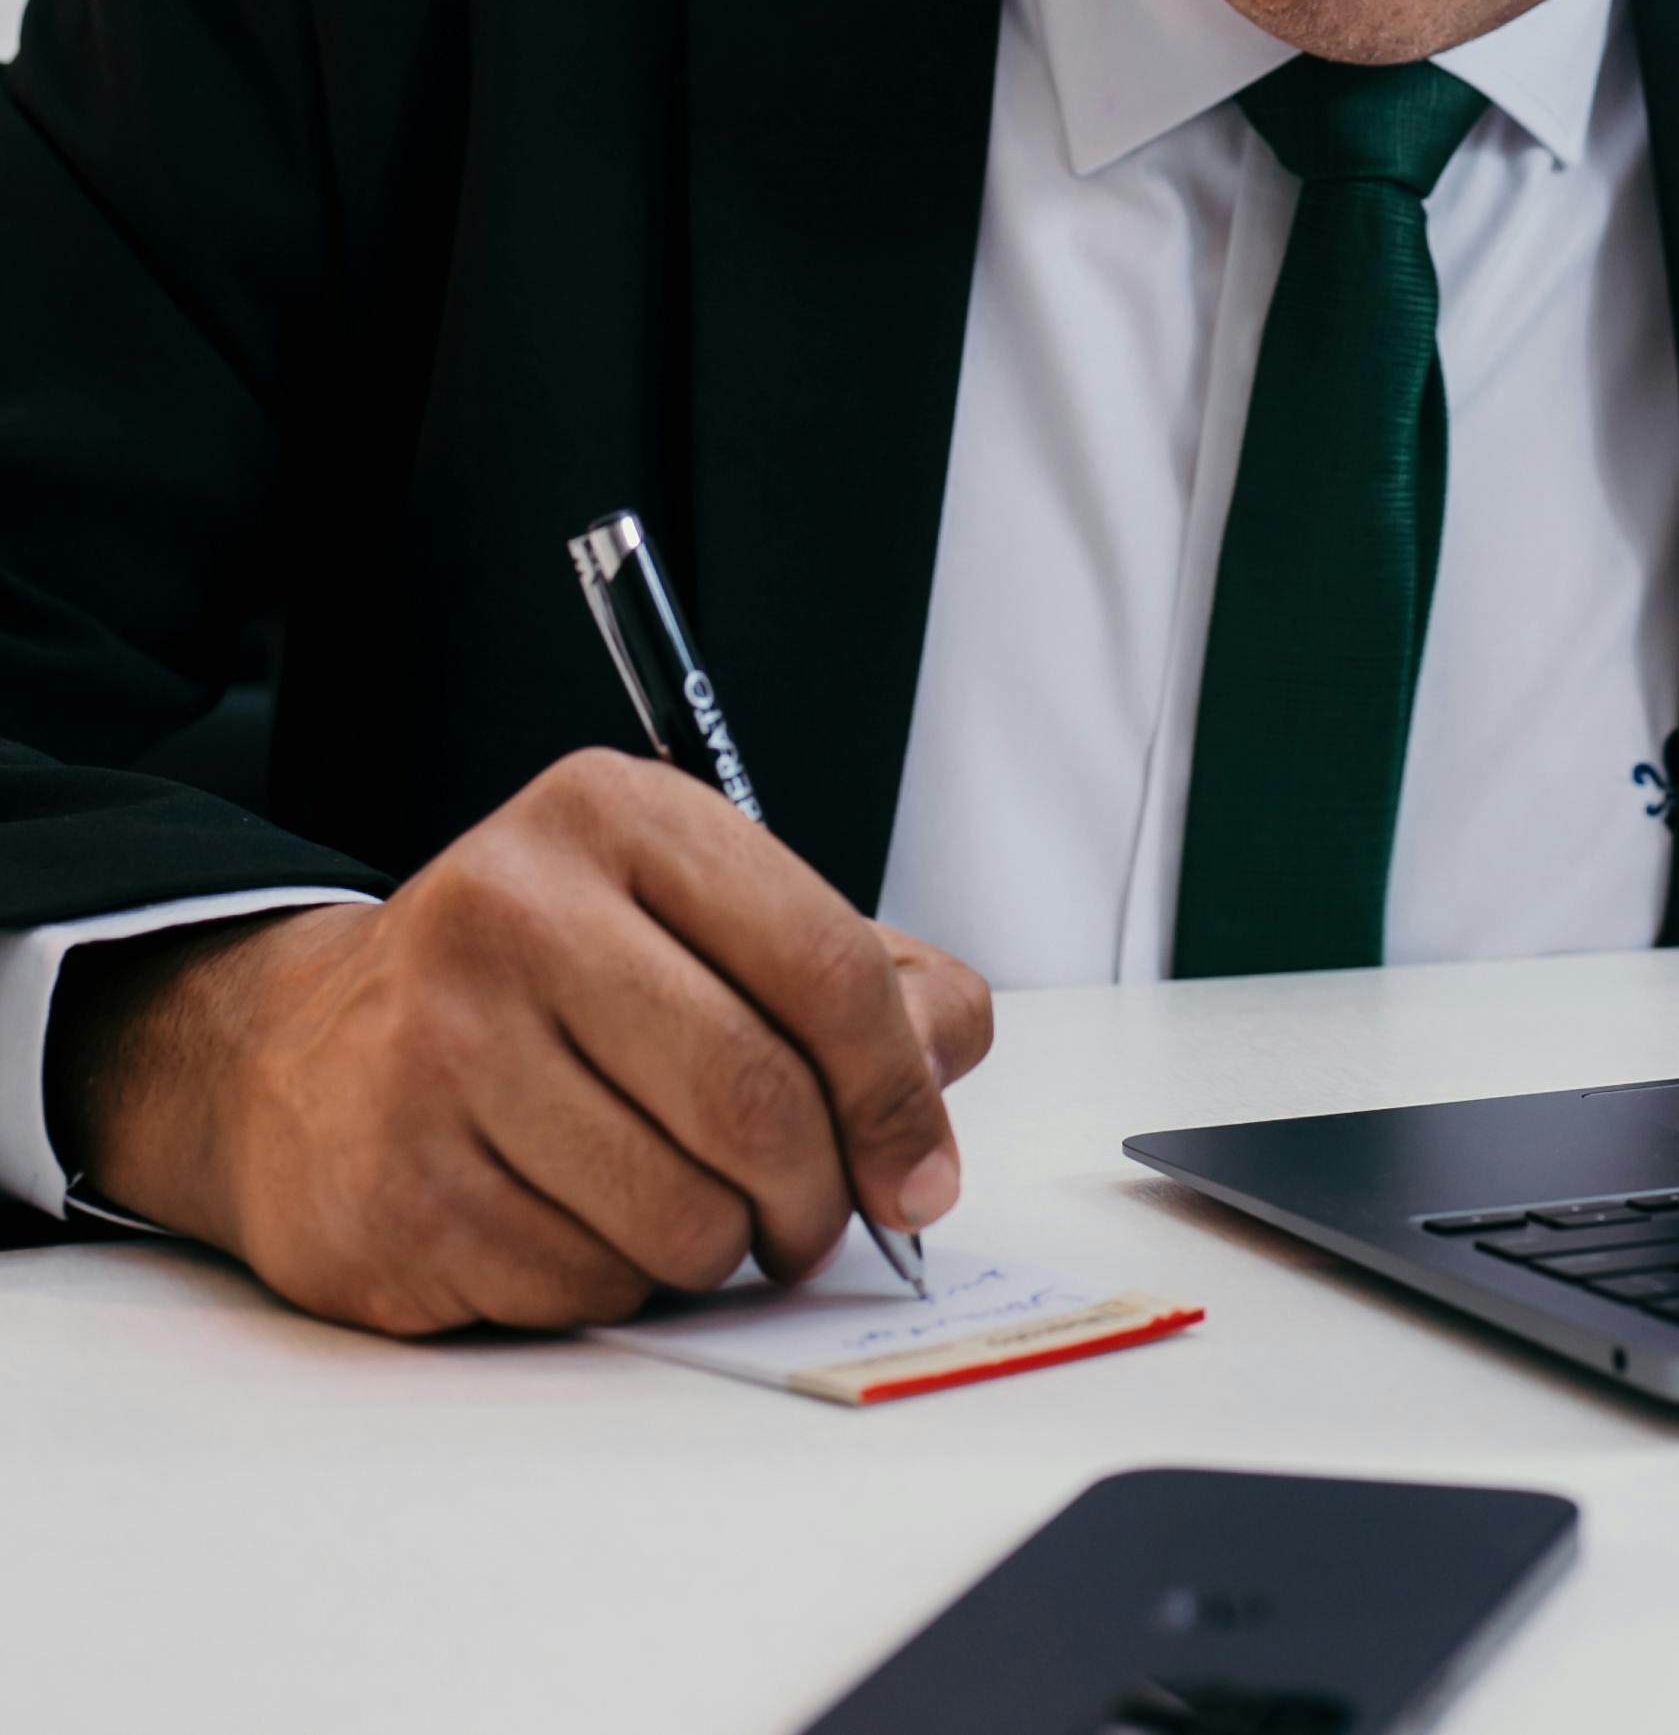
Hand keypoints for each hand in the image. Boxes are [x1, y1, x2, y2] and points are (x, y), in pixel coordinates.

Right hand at [47, 751, 993, 1336]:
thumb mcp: (696, 922)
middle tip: (814, 1221)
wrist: (309, 1058)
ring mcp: (441, 1049)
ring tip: (688, 1212)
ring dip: (719, 1249)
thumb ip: (852, 975)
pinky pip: (586, 1283)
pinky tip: (579, 1223)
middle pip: (755, 1098)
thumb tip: (946, 1055)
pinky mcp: (399, 1184)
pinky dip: (618, 1283)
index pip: (821, 960)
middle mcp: (514, 910)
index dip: (898, 1088)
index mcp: (614, 817)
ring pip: (677, 1212)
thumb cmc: (541, 989)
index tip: (923, 1169)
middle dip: (818, 1194)